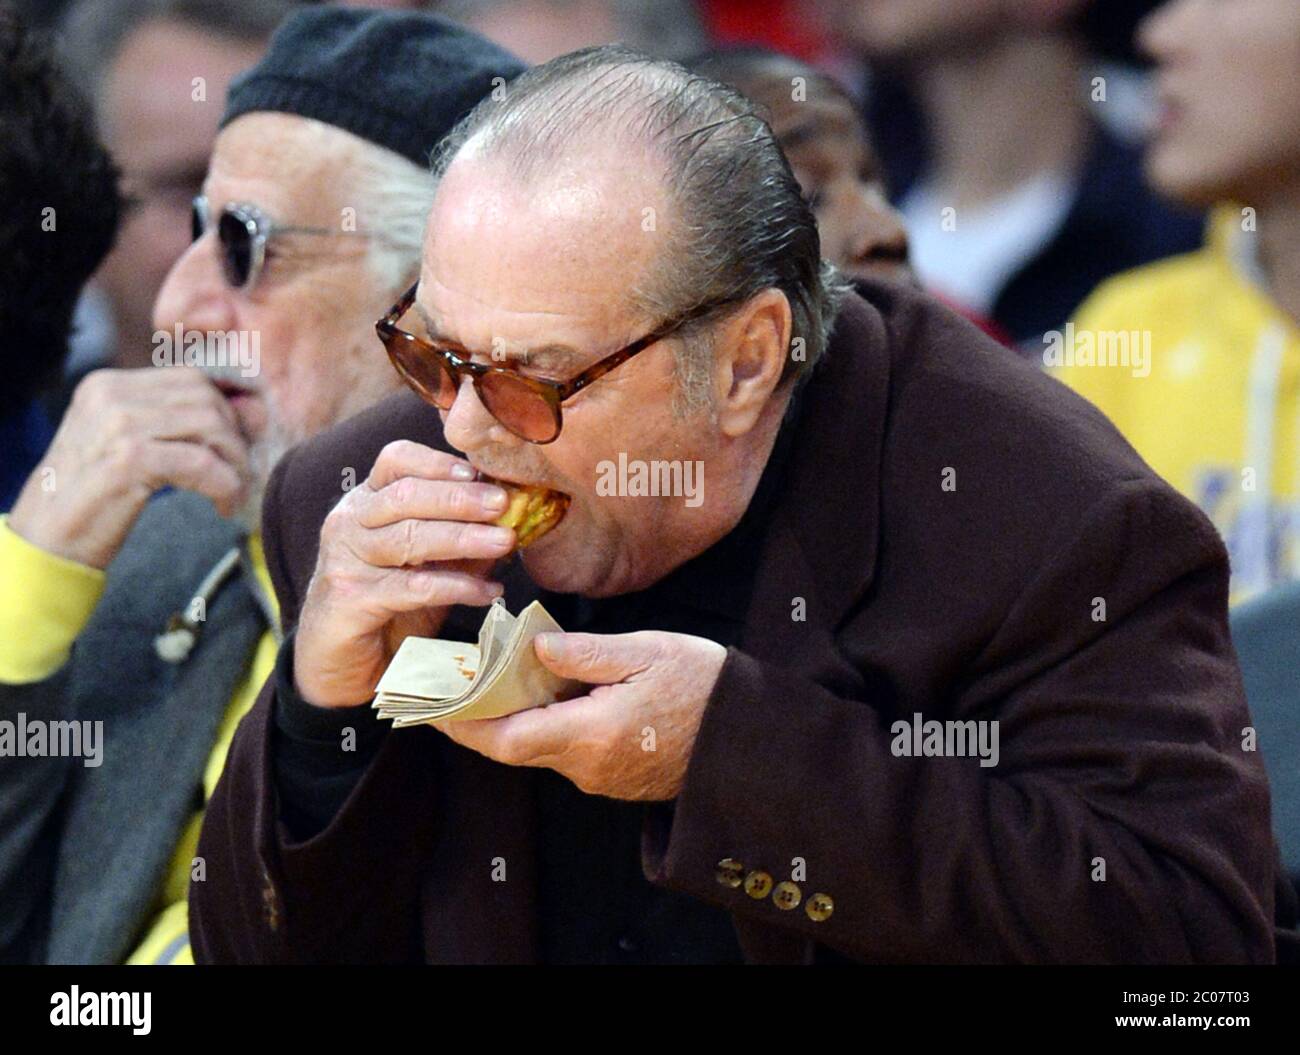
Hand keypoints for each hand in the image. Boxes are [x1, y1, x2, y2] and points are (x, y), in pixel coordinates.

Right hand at [8, 368, 250, 567]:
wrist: (50, 537)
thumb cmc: (96, 494)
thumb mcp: (128, 444)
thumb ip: (173, 421)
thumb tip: (252, 409)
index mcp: (108, 385)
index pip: (190, 378)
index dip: (226, 411)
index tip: (236, 446)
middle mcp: (110, 395)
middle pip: (205, 398)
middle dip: (234, 438)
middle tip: (239, 473)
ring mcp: (118, 423)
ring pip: (210, 426)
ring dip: (233, 463)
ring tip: (231, 492)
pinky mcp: (129, 459)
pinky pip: (201, 463)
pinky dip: (223, 485)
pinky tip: (222, 505)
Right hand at [293, 440, 517, 707]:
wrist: (339, 661)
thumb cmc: (388, 603)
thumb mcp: (428, 563)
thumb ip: (460, 537)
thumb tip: (514, 517)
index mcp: (366, 501)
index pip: (395, 460)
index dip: (437, 462)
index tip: (478, 472)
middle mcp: (349, 523)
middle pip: (404, 496)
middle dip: (459, 499)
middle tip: (502, 504)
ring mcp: (346, 560)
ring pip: (409, 538)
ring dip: (463, 538)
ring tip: (504, 542)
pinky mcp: (351, 599)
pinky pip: (412, 587)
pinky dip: (456, 587)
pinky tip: (488, 592)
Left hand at [437, 630, 727, 800]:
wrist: (752, 738)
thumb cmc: (705, 687)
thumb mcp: (648, 652)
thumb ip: (586, 653)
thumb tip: (535, 648)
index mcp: (590, 734)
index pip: (507, 740)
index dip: (465, 727)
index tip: (434, 708)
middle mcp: (588, 765)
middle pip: (519, 746)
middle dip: (485, 718)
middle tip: (461, 683)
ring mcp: (602, 777)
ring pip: (545, 747)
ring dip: (521, 718)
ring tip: (505, 677)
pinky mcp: (617, 777)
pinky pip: (570, 751)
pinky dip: (552, 724)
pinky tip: (555, 692)